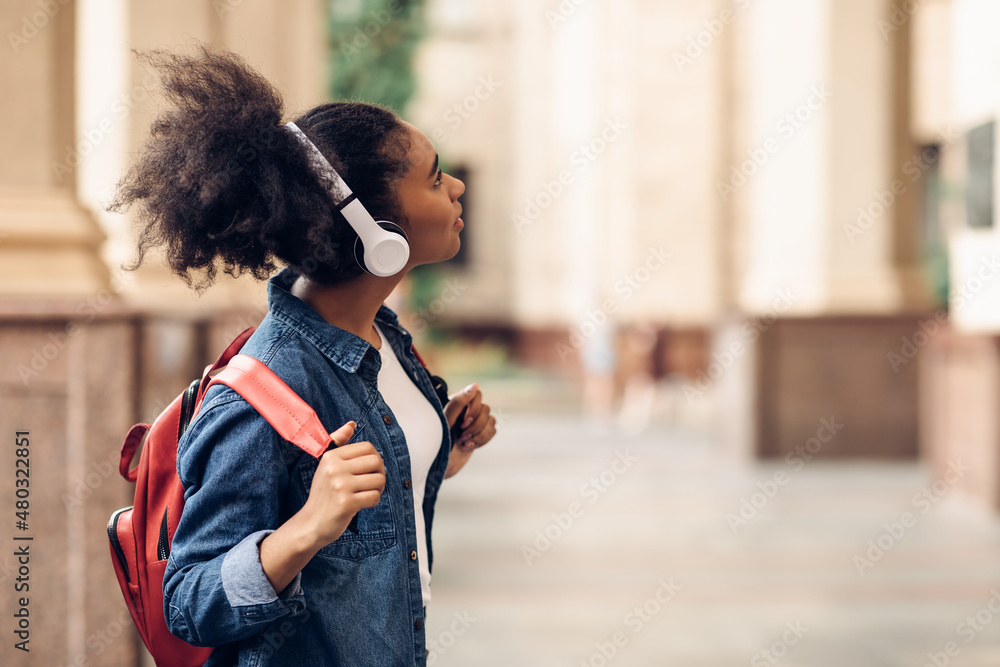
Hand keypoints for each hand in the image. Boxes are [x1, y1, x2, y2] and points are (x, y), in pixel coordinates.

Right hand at [299, 421, 385, 546]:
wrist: (310, 524)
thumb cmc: (324, 494)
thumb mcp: (327, 466)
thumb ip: (338, 443)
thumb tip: (352, 424)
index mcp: (331, 457)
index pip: (368, 447)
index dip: (375, 459)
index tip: (369, 470)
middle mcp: (334, 468)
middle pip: (376, 461)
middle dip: (380, 473)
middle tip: (372, 483)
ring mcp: (340, 486)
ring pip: (379, 479)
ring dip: (378, 489)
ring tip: (366, 493)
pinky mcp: (346, 503)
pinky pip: (375, 496)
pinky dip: (373, 501)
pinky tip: (362, 504)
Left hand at [443, 383, 496, 477]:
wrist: (437, 467)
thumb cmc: (437, 442)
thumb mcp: (446, 421)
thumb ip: (459, 402)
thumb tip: (476, 385)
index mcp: (456, 404)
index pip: (476, 394)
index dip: (473, 408)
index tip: (462, 422)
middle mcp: (466, 411)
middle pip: (485, 409)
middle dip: (475, 426)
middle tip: (461, 437)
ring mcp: (474, 423)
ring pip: (491, 420)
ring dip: (479, 435)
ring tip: (464, 444)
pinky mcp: (479, 434)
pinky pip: (493, 430)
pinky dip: (482, 440)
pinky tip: (468, 447)